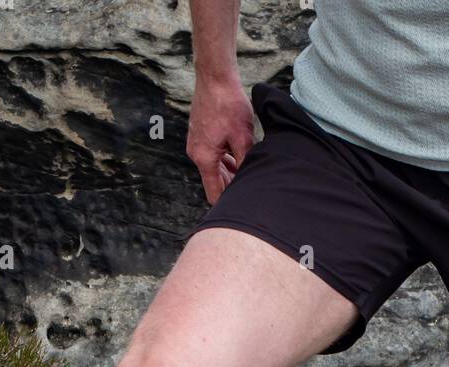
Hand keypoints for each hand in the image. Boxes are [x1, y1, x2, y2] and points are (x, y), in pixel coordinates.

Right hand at [187, 75, 255, 204]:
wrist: (215, 78)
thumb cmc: (229, 105)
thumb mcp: (244, 139)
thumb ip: (244, 165)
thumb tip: (249, 185)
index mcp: (204, 158)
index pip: (214, 194)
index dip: (229, 204)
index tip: (244, 207)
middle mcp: (196, 153)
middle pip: (214, 183)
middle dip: (232, 188)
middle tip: (253, 189)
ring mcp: (196, 144)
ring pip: (214, 169)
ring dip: (230, 173)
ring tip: (249, 173)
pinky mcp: (200, 135)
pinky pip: (212, 156)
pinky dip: (225, 161)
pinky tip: (239, 158)